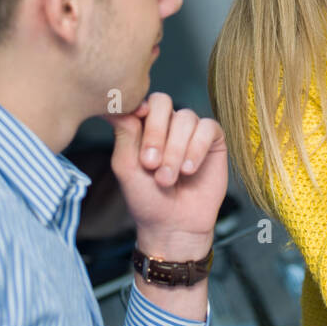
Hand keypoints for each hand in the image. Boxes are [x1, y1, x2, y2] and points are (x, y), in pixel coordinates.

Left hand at [104, 92, 226, 254]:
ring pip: (186, 118)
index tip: (138, 123)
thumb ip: (124, 133)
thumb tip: (113, 104)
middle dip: (156, 133)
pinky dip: (196, 149)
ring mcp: (191, 129)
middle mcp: (168, 123)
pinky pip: (208, 128)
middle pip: (164, 102)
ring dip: (175, 150)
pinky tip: (189, 170)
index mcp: (145, 125)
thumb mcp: (126, 166)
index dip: (141, 111)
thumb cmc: (146, 198)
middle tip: (150, 163)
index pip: (143, 100)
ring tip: (168, 178)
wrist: (174, 225)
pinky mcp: (213, 139)